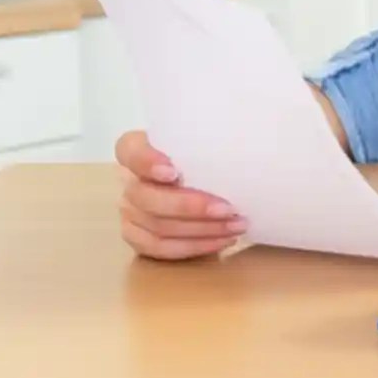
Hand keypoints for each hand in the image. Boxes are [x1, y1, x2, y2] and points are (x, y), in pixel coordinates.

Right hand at [115, 131, 246, 259]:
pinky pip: (161, 248)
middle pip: (146, 197)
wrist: (205, 181)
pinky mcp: (138, 237)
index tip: (173, 171)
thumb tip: (248, 129)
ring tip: (236, 226)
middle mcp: (129, 181)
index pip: (130, 150)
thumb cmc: (207, 154)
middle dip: (190, 207)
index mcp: (137, 149)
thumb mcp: (206, 140)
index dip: (146, 161)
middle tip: (228, 209)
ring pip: (157, 227)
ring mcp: (131, 211)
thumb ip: (214, 137)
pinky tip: (222, 240)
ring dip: (201, 230)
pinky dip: (195, 247)